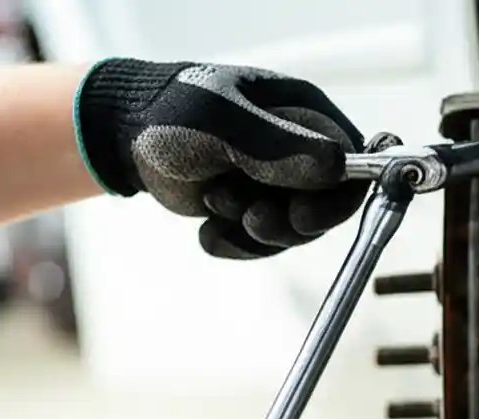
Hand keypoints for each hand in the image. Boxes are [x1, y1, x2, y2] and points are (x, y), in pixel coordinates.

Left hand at [75, 59, 368, 258]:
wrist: (125, 137)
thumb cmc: (174, 114)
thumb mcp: (223, 125)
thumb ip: (279, 147)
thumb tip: (338, 167)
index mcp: (305, 114)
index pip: (354, 160)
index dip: (339, 195)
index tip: (303, 214)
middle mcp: (299, 149)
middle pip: (326, 206)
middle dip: (288, 222)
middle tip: (253, 218)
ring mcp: (276, 182)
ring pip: (293, 232)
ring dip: (254, 231)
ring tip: (216, 203)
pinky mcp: (252, 209)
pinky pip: (260, 245)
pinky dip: (233, 244)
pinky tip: (205, 231)